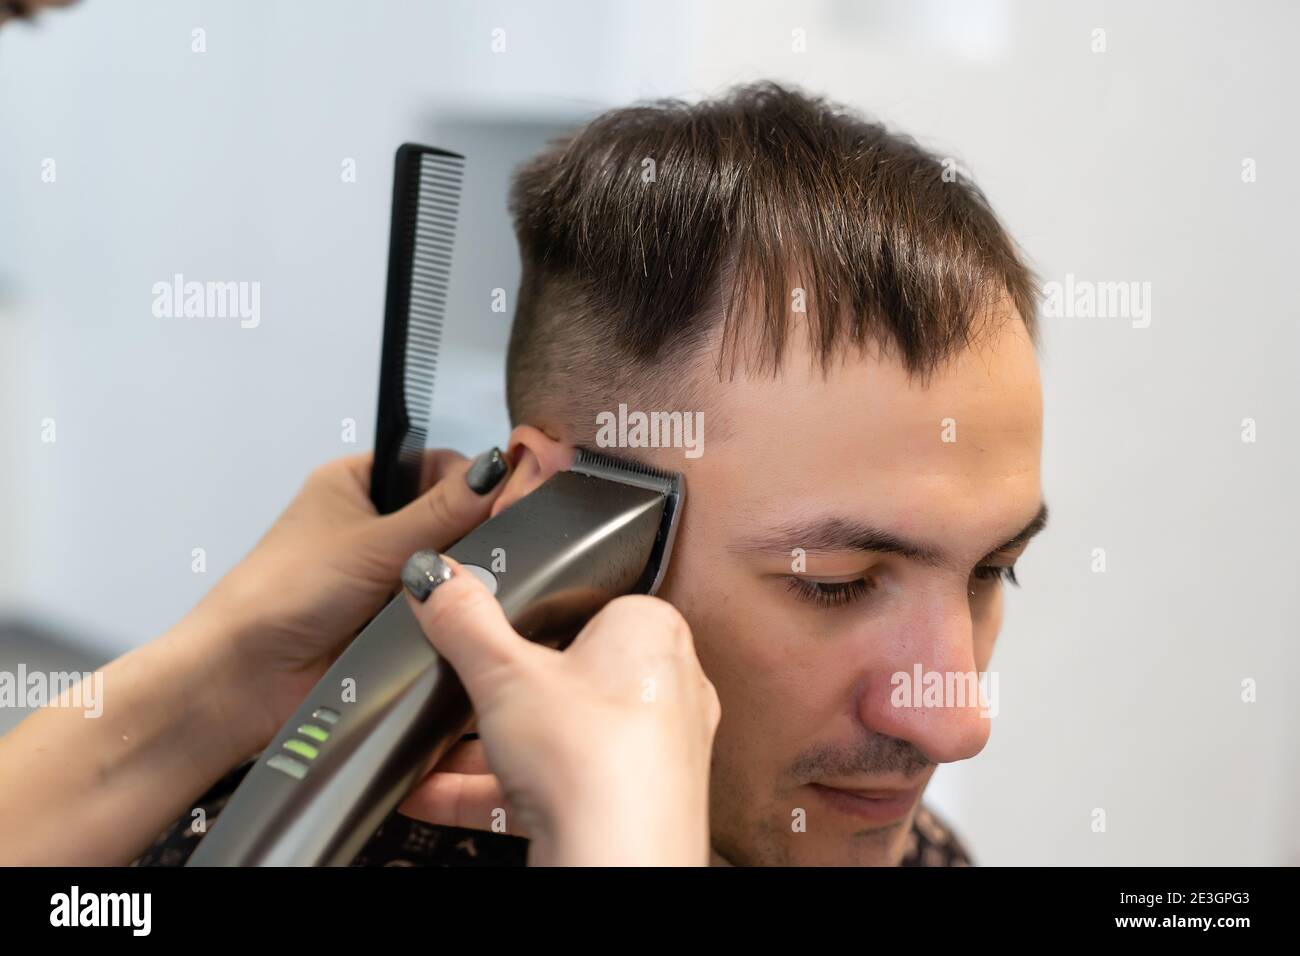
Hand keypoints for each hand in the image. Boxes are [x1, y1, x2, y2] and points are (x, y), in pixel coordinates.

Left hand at [181, 448, 509, 751]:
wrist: (244, 679)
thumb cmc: (281, 594)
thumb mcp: (374, 542)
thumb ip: (443, 511)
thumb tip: (494, 471)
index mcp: (356, 483)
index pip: (435, 464)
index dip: (470, 481)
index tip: (503, 501)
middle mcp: (368, 524)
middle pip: (447, 515)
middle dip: (468, 533)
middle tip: (491, 547)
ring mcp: (381, 574)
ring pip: (445, 564)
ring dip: (455, 578)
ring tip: (471, 587)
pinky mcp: (390, 619)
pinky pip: (438, 607)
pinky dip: (448, 613)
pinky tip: (463, 617)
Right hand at [395, 552, 720, 865]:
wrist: (617, 860)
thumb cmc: (594, 757)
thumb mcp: (503, 671)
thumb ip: (464, 619)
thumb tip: (437, 579)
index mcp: (650, 630)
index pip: (582, 605)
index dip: (527, 622)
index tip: (482, 634)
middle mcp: (666, 684)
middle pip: (562, 677)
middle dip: (498, 698)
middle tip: (457, 701)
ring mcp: (653, 748)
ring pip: (556, 736)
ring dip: (487, 750)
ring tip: (435, 761)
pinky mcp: (630, 800)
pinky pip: (556, 784)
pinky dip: (497, 790)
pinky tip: (436, 797)